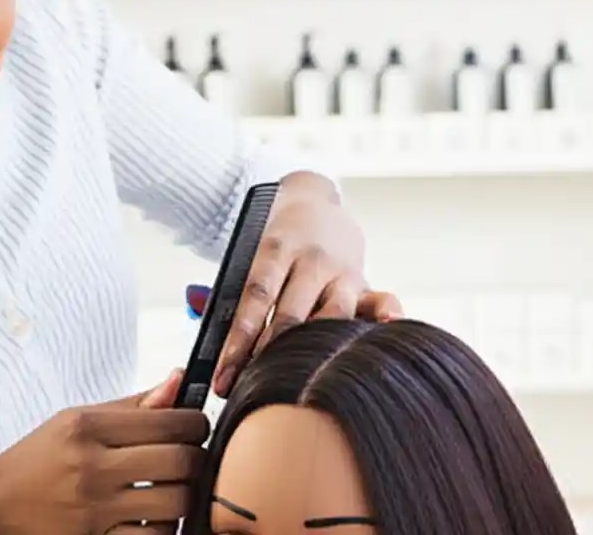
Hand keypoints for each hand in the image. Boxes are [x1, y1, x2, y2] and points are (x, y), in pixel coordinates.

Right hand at [0, 371, 209, 533]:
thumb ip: (132, 405)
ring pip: (175, 502)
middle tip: (190, 459)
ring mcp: (95, 508)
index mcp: (88, 427)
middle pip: (181, 461)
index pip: (171, 421)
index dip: (197, 424)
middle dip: (197, 459)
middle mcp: (92, 466)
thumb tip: (179, 380)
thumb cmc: (39, 459)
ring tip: (174, 488)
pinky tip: (155, 517)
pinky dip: (165, 527)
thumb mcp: (76, 420)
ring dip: (184, 495)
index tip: (195, 429)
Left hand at [213, 172, 402, 395]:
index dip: (239, 340)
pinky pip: (380, 301)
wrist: (314, 200)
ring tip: (297, 388)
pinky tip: (388, 331)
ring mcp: (341, 271)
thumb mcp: (250, 253)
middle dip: (268, 358)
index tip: (222, 376)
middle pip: (291, 315)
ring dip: (315, 354)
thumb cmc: (275, 240)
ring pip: (332, 317)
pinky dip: (387, 317)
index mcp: (275, 248)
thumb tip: (204, 333)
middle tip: (248, 392)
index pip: (256, 298)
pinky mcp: (364, 282)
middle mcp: (312, 259)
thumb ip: (234, 291)